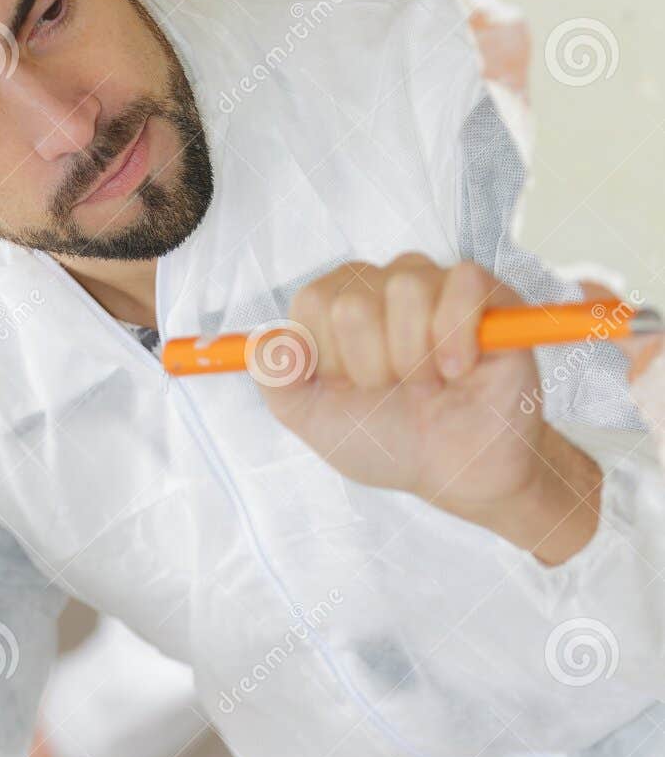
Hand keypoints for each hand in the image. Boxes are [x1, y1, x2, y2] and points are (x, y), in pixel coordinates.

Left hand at [258, 255, 601, 559]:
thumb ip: (277, 380)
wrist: (456, 473)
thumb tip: (267, 342)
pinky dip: (459, 337)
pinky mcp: (489, 295)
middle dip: (373, 367)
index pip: (313, 302)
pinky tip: (462, 369)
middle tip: (397, 391)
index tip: (352, 389)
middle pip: (354, 302)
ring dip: (416, 360)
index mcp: (336, 309)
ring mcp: (436, 286)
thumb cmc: (390, 441)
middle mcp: (382, 287)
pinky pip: (463, 284)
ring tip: (432, 384)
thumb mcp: (314, 420)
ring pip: (407, 289)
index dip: (331, 359)